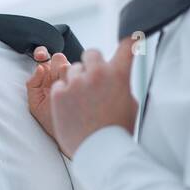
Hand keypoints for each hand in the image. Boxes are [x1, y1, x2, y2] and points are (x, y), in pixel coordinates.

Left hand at [26, 47, 70, 150]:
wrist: (66, 136)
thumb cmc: (50, 121)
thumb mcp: (35, 104)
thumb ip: (32, 85)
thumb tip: (39, 67)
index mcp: (48, 77)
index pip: (46, 58)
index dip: (42, 53)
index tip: (41, 55)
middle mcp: (60, 77)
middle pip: (59, 58)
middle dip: (55, 62)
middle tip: (52, 72)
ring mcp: (73, 81)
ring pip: (69, 65)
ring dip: (63, 72)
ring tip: (61, 85)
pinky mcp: (84, 85)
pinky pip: (79, 74)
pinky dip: (73, 77)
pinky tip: (68, 86)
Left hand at [50, 37, 137, 157]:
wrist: (99, 151)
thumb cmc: (117, 130)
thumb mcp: (129, 102)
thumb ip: (120, 83)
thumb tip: (117, 76)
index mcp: (117, 74)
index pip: (126, 47)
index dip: (130, 41)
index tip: (131, 38)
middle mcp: (96, 73)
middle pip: (91, 54)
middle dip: (93, 65)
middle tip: (95, 81)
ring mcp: (74, 83)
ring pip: (72, 69)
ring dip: (77, 80)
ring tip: (82, 101)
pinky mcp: (58, 94)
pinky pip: (59, 84)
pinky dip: (64, 93)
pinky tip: (72, 108)